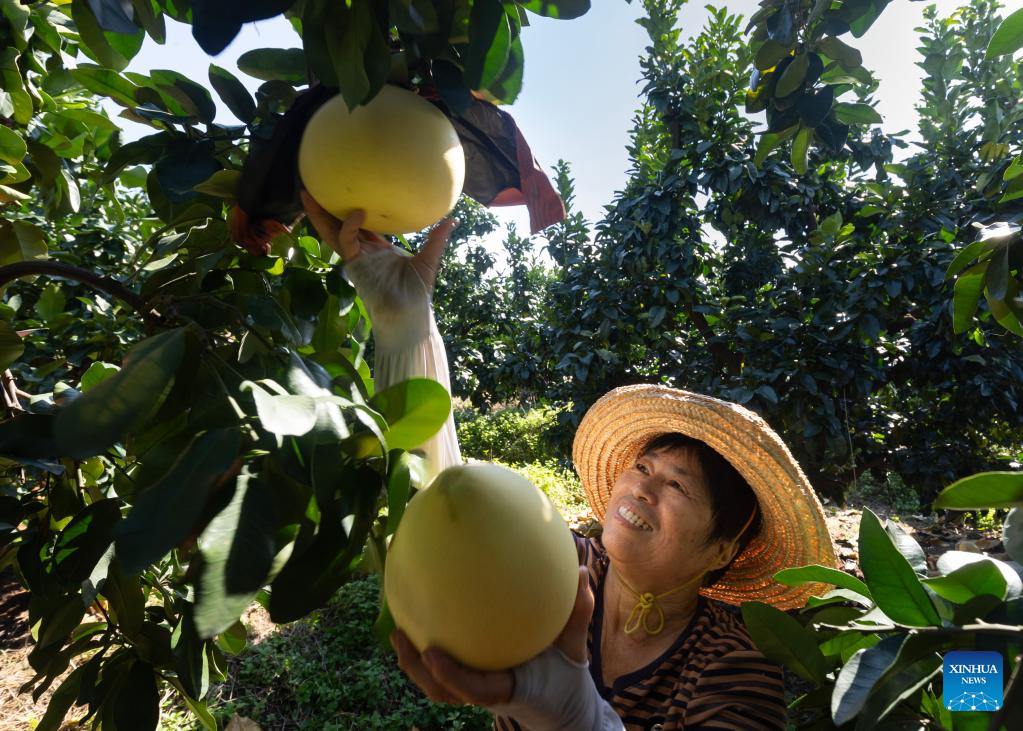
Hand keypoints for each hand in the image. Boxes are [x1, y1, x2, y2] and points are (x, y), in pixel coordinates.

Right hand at [300, 191, 456, 288]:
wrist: (410, 314)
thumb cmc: (418, 292)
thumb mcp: (428, 260)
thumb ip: (436, 239)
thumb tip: (452, 220)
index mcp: (378, 249)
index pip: (361, 224)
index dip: (353, 208)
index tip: (351, 188)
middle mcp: (364, 251)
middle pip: (339, 224)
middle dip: (326, 208)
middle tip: (316, 185)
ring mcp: (357, 258)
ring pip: (332, 232)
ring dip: (319, 215)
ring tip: (308, 194)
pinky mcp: (356, 264)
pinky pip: (347, 241)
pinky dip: (350, 227)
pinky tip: (357, 213)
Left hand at [391, 566, 593, 705]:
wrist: (565, 710)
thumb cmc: (566, 676)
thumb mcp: (575, 647)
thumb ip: (578, 614)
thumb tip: (584, 571)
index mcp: (510, 688)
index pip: (476, 690)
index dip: (452, 676)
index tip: (432, 653)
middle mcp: (486, 694)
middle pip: (443, 693)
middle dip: (417, 670)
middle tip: (399, 635)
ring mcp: (476, 693)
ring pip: (437, 689)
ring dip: (412, 664)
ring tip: (396, 632)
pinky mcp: (470, 686)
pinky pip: (443, 675)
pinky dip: (425, 658)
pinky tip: (416, 625)